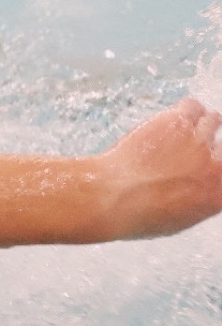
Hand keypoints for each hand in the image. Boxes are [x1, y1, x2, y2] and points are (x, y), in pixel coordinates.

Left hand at [98, 98, 221, 238]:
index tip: (209, 163)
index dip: (216, 163)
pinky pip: (192, 106)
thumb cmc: (138, 214)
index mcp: (220, 193)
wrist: (113, 197)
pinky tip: (171, 120)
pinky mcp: (178, 122)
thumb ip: (200, 198)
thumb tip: (201, 187)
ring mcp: (199, 140)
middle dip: (207, 148)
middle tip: (187, 152)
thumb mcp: (180, 218)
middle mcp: (218, 165)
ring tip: (177, 134)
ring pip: (212, 120)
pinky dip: (185, 111)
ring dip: (197, 126)